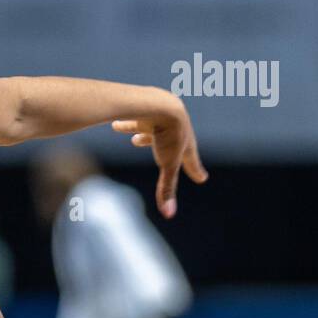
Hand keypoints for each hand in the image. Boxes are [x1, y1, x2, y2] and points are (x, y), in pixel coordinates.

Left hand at [111, 95, 208, 217]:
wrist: (159, 103)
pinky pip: (134, 119)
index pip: (191, 161)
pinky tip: (115, 124)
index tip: (202, 179)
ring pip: (149, 130)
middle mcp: (174, 130)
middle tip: (168, 158)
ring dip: (141, 135)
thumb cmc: (168, 134)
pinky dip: (126, 123)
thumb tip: (169, 215)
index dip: (195, 171)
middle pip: (170, 144)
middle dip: (165, 151)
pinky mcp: (145, 109)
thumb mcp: (167, 164)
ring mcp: (160, 119)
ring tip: (133, 141)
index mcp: (185, 143)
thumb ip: (166, 189)